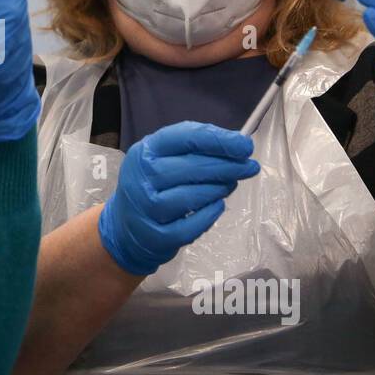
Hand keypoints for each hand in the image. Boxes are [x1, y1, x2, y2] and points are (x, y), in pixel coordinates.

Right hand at [98, 122, 258, 275]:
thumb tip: (237, 147)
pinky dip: (210, 214)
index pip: (186, 138)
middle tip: (249, 167)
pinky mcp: (156, 236)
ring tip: (229, 185)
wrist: (125, 226)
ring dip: (219, 189)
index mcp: (146, 151)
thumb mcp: (162, 158)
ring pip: (193, 196)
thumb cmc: (152, 185)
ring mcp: (147, 208)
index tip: (245, 146)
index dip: (219, 140)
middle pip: (193, 167)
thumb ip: (193, 149)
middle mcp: (143, 177)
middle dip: (227, 166)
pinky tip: (217, 206)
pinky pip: (192, 225)